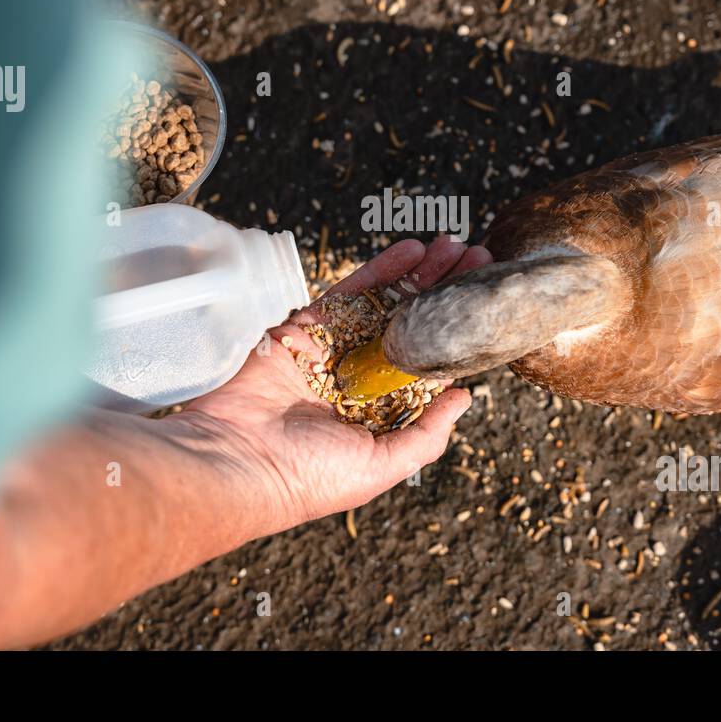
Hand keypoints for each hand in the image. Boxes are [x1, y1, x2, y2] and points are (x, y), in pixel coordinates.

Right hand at [173, 235, 491, 544]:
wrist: (236, 458)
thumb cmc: (310, 475)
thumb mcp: (383, 465)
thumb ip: (426, 434)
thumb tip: (465, 396)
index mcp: (380, 411)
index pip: (428, 363)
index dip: (455, 334)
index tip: (484, 305)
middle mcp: (360, 376)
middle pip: (412, 325)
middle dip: (445, 293)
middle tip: (480, 260)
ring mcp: (333, 348)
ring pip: (384, 302)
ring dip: (420, 274)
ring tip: (455, 246)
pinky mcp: (306, 325)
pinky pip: (349, 291)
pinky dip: (381, 269)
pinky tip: (412, 250)